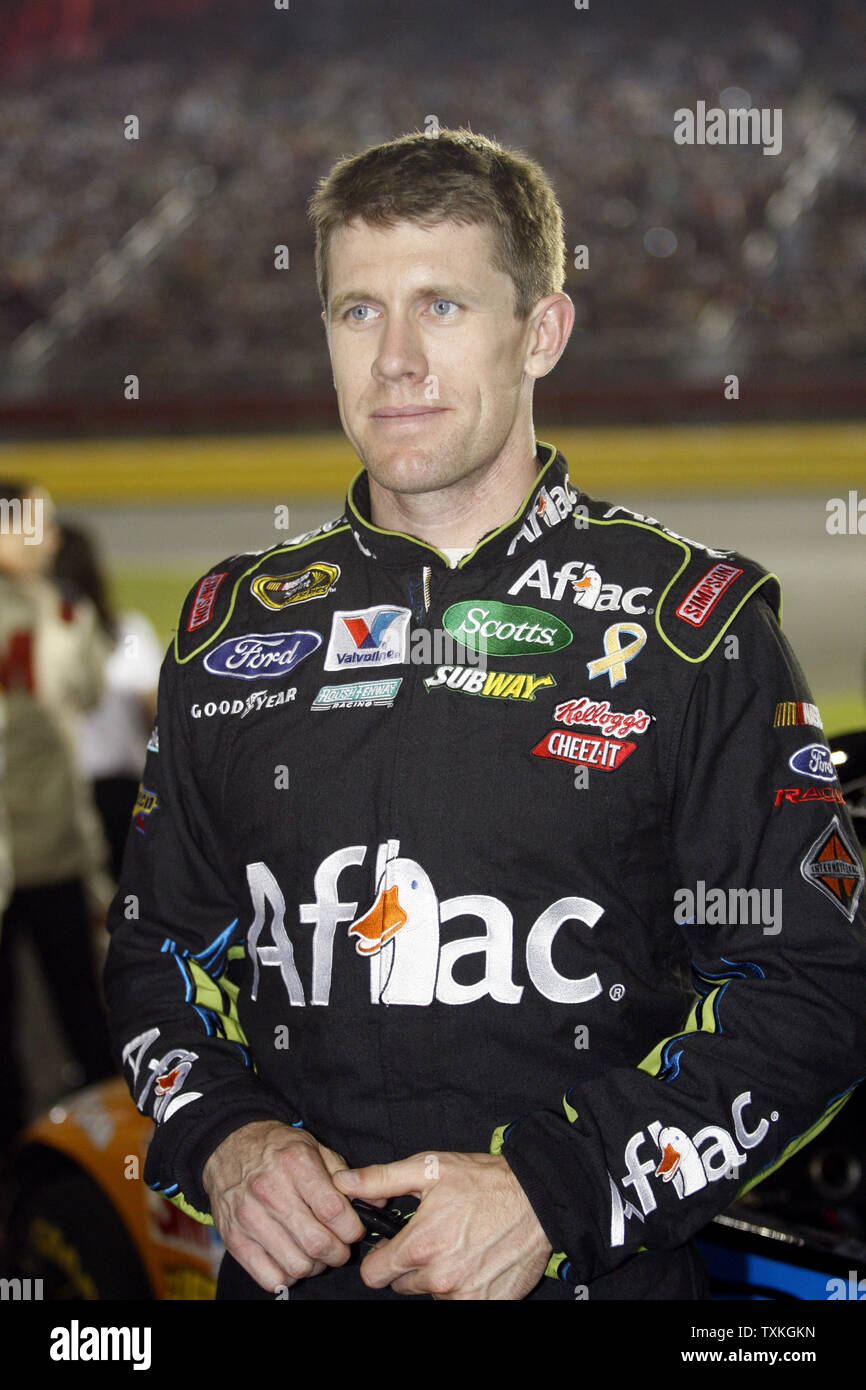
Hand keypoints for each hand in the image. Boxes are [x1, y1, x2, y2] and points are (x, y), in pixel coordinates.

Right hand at [202, 1120, 364, 1292]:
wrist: (228, 1147)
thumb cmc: (277, 1149)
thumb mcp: (313, 1147)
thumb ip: (346, 1175)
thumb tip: (378, 1204)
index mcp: (295, 1163)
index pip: (333, 1210)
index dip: (353, 1229)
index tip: (354, 1230)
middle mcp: (271, 1191)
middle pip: (317, 1243)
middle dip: (339, 1253)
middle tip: (340, 1247)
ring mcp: (249, 1217)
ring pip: (297, 1265)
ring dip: (315, 1266)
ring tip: (316, 1252)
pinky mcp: (234, 1239)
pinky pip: (270, 1278)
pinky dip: (288, 1276)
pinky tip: (292, 1258)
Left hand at [333, 1151, 551, 1299]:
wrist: (539, 1199)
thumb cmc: (484, 1180)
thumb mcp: (429, 1168)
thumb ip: (380, 1179)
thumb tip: (343, 1182)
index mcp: (420, 1245)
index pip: (374, 1275)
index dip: (380, 1258)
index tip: (392, 1246)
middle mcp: (440, 1278)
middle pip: (402, 1286)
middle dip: (411, 1265)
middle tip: (434, 1237)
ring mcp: (465, 1295)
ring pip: (431, 1294)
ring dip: (438, 1276)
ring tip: (459, 1244)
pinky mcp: (488, 1304)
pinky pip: (461, 1302)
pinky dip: (464, 1285)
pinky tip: (476, 1259)